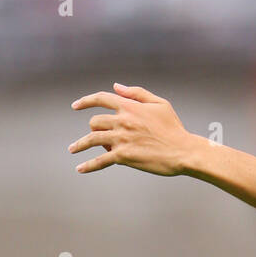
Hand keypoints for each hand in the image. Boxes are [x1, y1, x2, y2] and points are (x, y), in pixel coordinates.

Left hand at [69, 83, 191, 174]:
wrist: (182, 151)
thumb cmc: (173, 128)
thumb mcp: (159, 103)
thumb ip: (136, 93)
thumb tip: (116, 87)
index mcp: (129, 106)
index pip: (101, 98)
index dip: (85, 101)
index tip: (75, 106)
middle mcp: (122, 121)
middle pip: (95, 122)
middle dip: (93, 129)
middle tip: (95, 137)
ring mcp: (121, 139)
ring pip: (92, 139)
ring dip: (80, 145)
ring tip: (73, 149)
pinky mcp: (123, 156)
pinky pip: (100, 161)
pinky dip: (88, 165)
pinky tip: (80, 169)